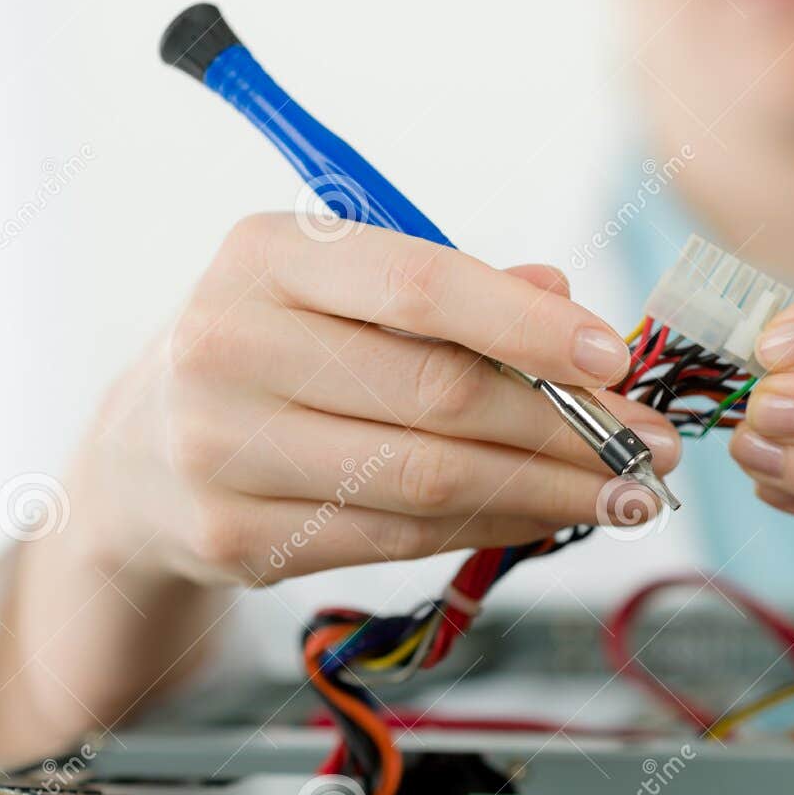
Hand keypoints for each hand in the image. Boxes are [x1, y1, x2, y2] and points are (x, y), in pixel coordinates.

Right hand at [65, 213, 679, 588]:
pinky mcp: (235, 537)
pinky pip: (399, 539)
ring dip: (548, 491)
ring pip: (428, 480)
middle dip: (569, 427)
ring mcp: (221, 450)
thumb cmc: (279, 351)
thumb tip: (568, 302)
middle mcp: (228, 345)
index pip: (422, 287)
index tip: (619, 360)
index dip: (532, 329)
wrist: (141, 456)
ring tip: (625, 492)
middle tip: (652, 447)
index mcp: (266, 255)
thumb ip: (458, 290)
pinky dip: (491, 526)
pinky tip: (547, 515)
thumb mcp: (344, 291)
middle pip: (440, 396)